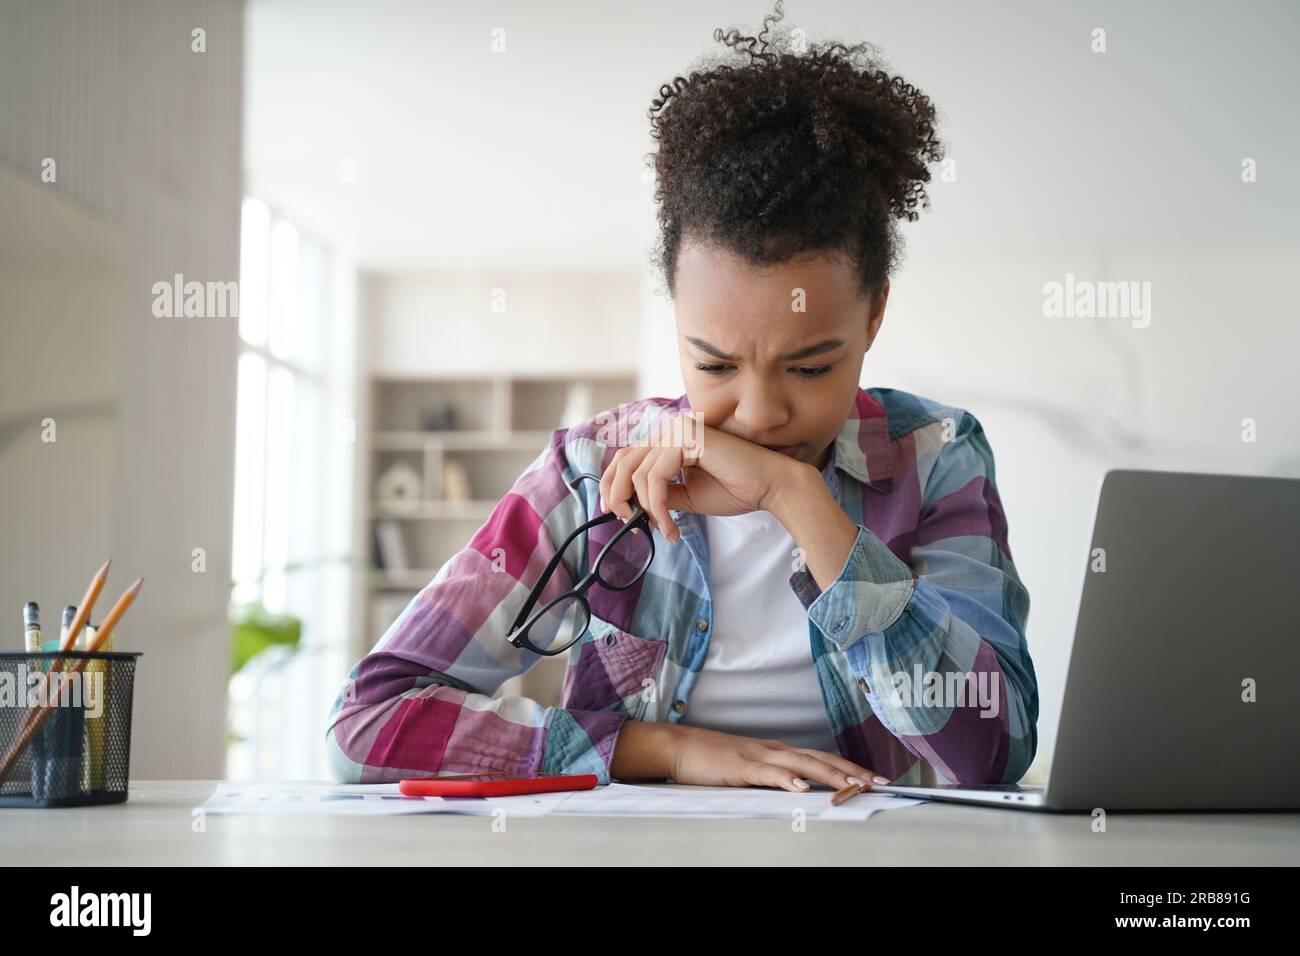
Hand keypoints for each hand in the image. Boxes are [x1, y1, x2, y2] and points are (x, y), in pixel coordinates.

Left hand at [598, 416, 808, 541]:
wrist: (770, 486)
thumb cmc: (735, 489)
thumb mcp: (685, 495)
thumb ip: (658, 494)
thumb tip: (628, 506)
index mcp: (671, 439)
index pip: (628, 456)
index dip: (613, 484)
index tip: (614, 512)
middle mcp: (672, 428)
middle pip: (625, 461)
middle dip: (618, 496)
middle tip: (628, 524)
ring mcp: (680, 429)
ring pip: (639, 473)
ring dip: (646, 510)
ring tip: (665, 530)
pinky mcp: (688, 437)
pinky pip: (656, 477)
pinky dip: (657, 507)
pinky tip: (671, 527)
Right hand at [668, 724, 888, 792]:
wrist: (680, 747)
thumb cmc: (714, 761)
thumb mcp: (751, 770)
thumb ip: (775, 777)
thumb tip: (801, 791)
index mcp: (779, 752)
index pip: (823, 758)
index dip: (850, 768)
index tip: (875, 779)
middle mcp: (775, 750)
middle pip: (821, 758)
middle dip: (852, 771)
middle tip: (880, 782)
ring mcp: (758, 757)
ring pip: (802, 763)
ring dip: (830, 774)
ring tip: (853, 785)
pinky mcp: (740, 766)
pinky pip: (767, 773)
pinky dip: (786, 779)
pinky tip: (800, 787)